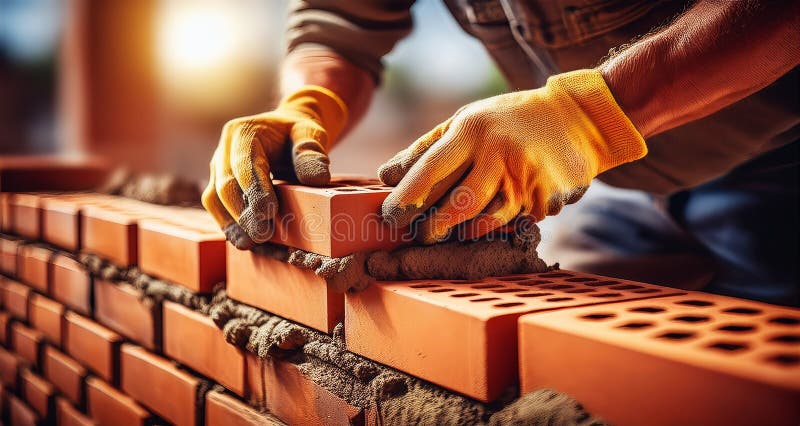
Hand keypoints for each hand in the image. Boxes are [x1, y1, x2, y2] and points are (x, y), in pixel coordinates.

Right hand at [202, 85, 347, 248]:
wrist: (287, 134)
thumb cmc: (299, 134)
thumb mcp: (310, 134)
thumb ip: (312, 153)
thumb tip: (317, 179)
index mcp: (243, 132)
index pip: (244, 164)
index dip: (254, 189)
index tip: (269, 212)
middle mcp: (224, 151)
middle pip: (224, 185)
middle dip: (242, 213)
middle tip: (262, 236)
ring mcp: (218, 170)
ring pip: (215, 201)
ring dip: (233, 225)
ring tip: (253, 244)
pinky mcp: (220, 188)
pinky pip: (219, 210)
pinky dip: (233, 228)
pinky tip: (250, 243)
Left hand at [378, 69, 646, 243]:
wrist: (577, 119)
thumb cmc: (508, 120)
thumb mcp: (465, 121)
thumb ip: (425, 149)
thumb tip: (386, 176)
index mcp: (473, 130)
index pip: (431, 170)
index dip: (407, 198)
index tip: (389, 217)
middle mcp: (499, 152)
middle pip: (460, 203)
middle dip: (434, 226)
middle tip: (420, 235)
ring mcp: (527, 177)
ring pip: (487, 220)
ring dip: (464, 232)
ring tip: (452, 232)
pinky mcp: (548, 198)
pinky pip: (515, 224)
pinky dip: (498, 229)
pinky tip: (489, 225)